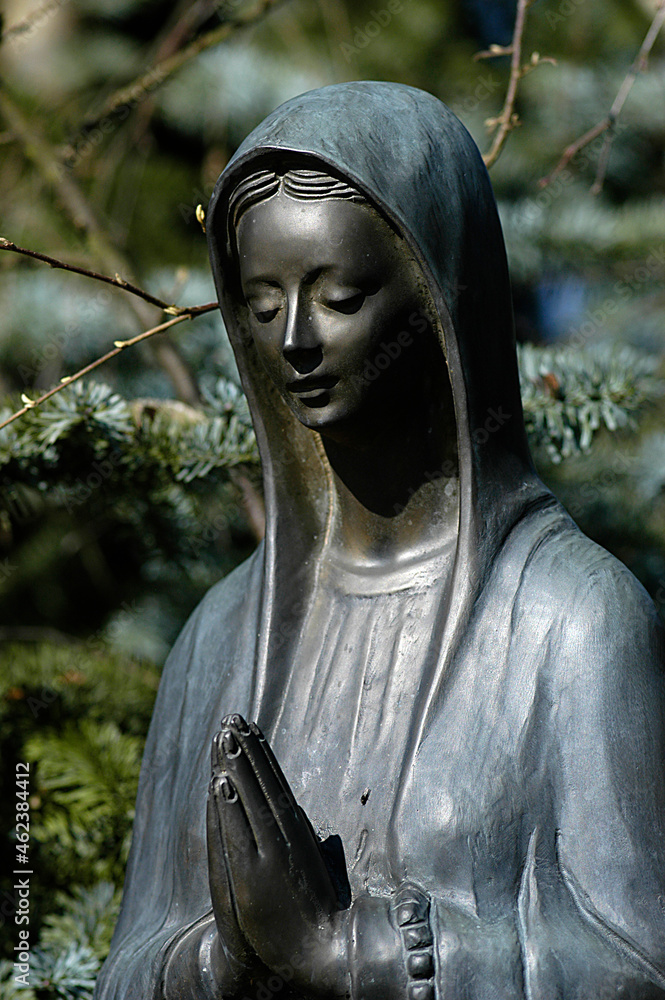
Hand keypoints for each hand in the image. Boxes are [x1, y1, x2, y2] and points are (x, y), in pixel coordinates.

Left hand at [209, 714, 349, 997]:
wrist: (323, 950)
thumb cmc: (318, 912)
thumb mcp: (314, 868)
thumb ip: (308, 844)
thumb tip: (310, 827)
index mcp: (298, 831)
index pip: (276, 782)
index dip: (260, 754)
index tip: (247, 727)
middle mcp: (286, 836)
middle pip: (263, 783)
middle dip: (245, 750)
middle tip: (230, 718)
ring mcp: (270, 854)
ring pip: (250, 801)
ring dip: (236, 767)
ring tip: (223, 737)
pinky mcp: (254, 875)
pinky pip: (238, 833)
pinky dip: (229, 807)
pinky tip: (220, 783)